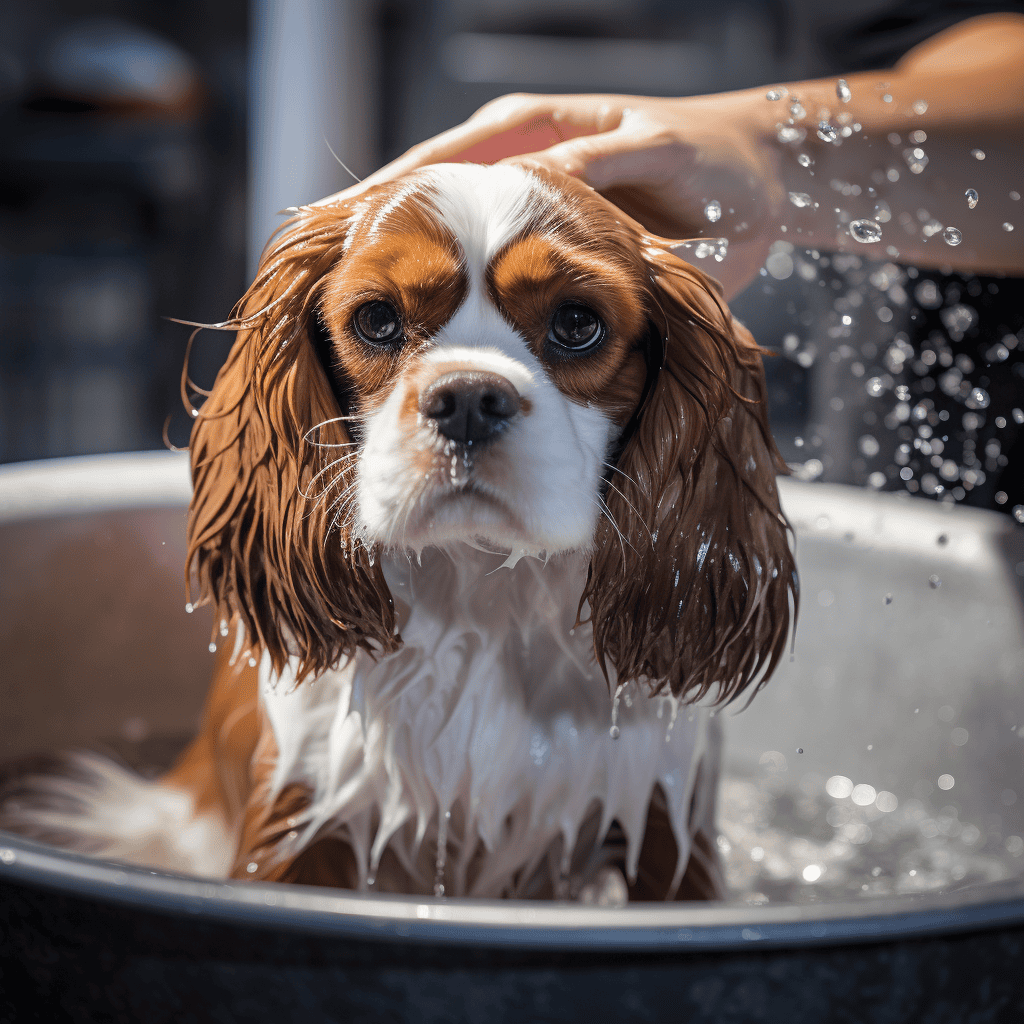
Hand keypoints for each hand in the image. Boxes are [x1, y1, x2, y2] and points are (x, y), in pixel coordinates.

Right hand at [326, 92, 784, 297]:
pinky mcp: (556, 275)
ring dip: (414, 285)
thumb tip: (522, 183)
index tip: (342, 227)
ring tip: (361, 317)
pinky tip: (437, 343)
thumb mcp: (656, 152)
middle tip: (330, 282)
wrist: (761, 193)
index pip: (442, 160)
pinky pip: (498, 296)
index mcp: (535, 134)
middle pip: (431, 210)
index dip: (389, 194)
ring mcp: (532, 228)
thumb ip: (592, 167)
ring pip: (455, 256)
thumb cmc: (714, 164)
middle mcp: (521, 179)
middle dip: (381, 243)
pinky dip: (464, 314)